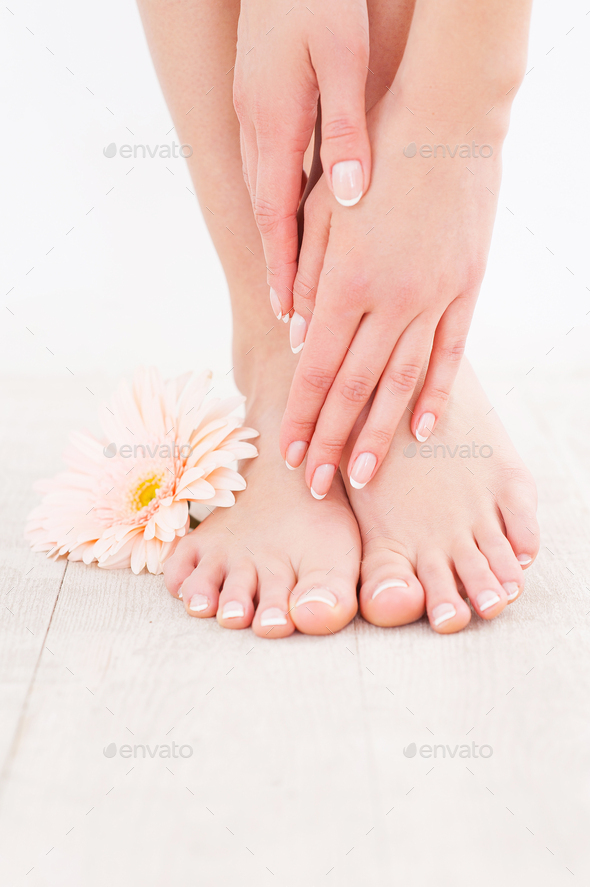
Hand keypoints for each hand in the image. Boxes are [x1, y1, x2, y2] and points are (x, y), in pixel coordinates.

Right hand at [234, 0, 371, 319]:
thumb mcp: (345, 57)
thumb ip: (347, 129)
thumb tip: (348, 196)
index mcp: (275, 120)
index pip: (275, 213)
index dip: (282, 265)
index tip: (287, 309)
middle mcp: (256, 124)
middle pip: (266, 212)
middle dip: (277, 265)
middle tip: (286, 313)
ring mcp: (253, 111)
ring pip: (265, 190)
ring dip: (277, 238)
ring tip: (290, 280)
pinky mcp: (260, 99)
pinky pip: (269, 166)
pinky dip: (279, 203)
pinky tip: (291, 219)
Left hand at [280, 91, 507, 496]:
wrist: (444, 121)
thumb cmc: (370, 161)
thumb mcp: (321, 209)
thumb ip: (305, 276)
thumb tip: (295, 337)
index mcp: (346, 283)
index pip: (316, 370)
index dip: (301, 416)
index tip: (288, 455)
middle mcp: (390, 301)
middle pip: (355, 388)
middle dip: (331, 441)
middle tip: (315, 486)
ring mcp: (433, 299)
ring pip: (402, 383)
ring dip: (380, 435)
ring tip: (361, 476)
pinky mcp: (466, 290)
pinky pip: (450, 354)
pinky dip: (435, 396)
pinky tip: (422, 432)